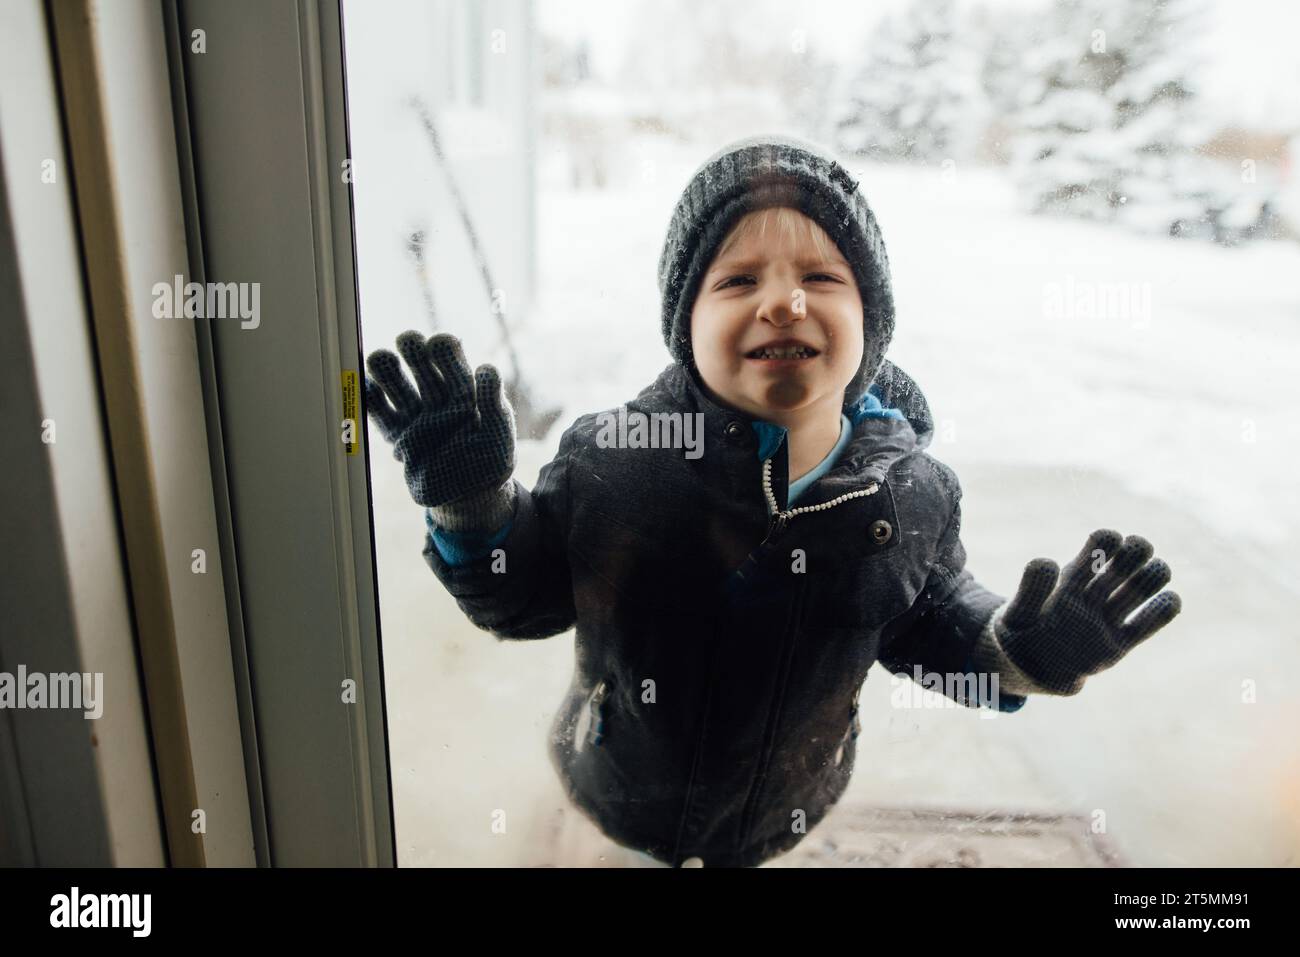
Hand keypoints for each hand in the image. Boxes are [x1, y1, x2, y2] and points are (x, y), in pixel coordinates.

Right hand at [364, 331, 515, 509]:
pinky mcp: (400, 438)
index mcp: (465, 396)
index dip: (447, 353)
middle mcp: (439, 402)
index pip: (455, 367)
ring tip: (380, 357)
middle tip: (408, 338)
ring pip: (400, 389)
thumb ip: (493, 404)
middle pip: (424, 371)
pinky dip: (373, 403)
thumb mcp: (498, 434)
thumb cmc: (489, 462)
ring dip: (389, 372)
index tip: (440, 341)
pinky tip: (366, 387)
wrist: (468, 497)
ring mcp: (417, 419)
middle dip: (415, 354)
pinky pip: (382, 417)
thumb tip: (487, 368)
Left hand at [994, 529, 1181, 694]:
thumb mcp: (1017, 612)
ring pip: (1137, 591)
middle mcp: (1093, 596)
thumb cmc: (1018, 634)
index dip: (1104, 543)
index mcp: (1069, 581)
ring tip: (1159, 568)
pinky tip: (1171, 599)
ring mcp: (1107, 619)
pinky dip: (1162, 612)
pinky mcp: (1117, 646)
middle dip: (1134, 554)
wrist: (1024, 670)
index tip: (1109, 537)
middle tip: (1140, 547)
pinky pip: (1145, 627)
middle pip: (1121, 567)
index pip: (1093, 554)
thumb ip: (1030, 590)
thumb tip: (1047, 561)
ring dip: (1152, 576)